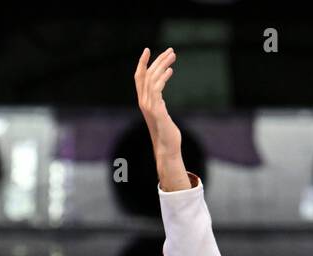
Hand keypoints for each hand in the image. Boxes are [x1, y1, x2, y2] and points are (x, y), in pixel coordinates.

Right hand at [134, 47, 187, 186]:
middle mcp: (143, 101)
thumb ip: (159, 105)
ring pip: (152, 79)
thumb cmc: (167, 134)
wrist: (167, 149)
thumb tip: (160, 98)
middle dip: (158, 60)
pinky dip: (163, 78)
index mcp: (144, 101)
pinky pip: (157, 89)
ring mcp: (149, 106)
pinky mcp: (156, 110)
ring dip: (163, 65)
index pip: (139, 77)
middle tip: (170, 51)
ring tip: (173, 57)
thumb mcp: (162, 115)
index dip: (142, 63)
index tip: (148, 50)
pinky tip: (170, 71)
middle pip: (147, 74)